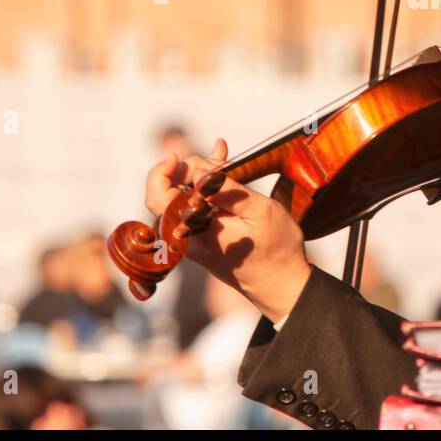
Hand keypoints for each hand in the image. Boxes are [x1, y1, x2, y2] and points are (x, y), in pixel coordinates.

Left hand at [144, 138, 311, 321]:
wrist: (281, 285)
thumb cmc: (276, 248)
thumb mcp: (259, 211)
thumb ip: (227, 189)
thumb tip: (198, 169)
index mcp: (197, 232)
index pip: (159, 198)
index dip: (162, 173)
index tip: (179, 157)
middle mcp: (189, 239)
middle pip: (168, 195)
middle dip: (188, 168)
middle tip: (216, 155)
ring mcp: (195, 241)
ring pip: (183, 200)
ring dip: (199, 175)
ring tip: (221, 155)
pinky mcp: (204, 240)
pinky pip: (195, 210)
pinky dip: (205, 188)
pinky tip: (221, 173)